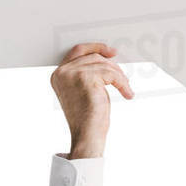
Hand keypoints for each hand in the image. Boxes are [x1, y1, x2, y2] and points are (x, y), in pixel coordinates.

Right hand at [50, 42, 133, 158]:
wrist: (87, 137)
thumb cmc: (88, 119)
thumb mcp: (85, 91)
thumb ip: (88, 73)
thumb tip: (107, 59)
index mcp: (58, 75)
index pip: (77, 51)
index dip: (95, 48)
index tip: (111, 53)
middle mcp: (62, 73)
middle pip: (92, 56)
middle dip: (112, 66)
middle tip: (124, 77)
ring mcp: (71, 74)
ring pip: (103, 65)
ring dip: (119, 77)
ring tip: (126, 89)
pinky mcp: (85, 78)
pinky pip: (110, 74)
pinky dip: (122, 83)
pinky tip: (127, 94)